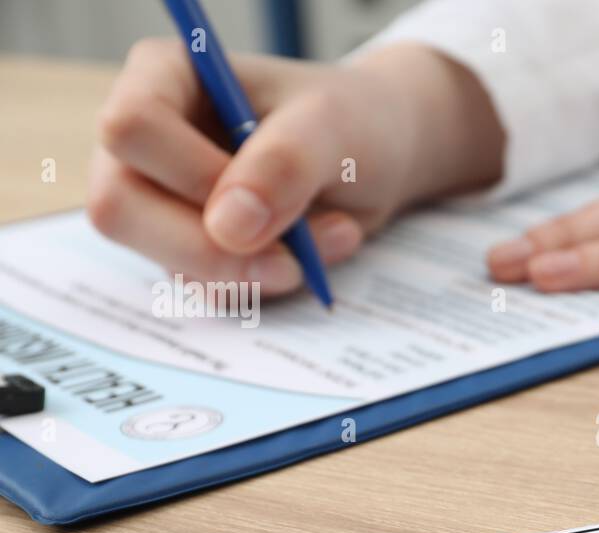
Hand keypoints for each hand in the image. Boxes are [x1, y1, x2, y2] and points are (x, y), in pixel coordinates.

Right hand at [89, 40, 502, 295]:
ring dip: (257, 271)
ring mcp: (160, 202)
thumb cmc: (353, 122)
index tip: (264, 199)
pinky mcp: (189, 251)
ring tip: (331, 237)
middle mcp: (145, 143)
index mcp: (163, 78)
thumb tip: (228, 227)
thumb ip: (285, 163)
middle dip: (215, 249)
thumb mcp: (333, 127)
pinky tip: (313, 255)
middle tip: (297, 255)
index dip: (191, 175)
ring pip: (165, 262)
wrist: (382, 158)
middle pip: (120, 209)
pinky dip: (267, 285)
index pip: (130, 131)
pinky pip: (207, 291)